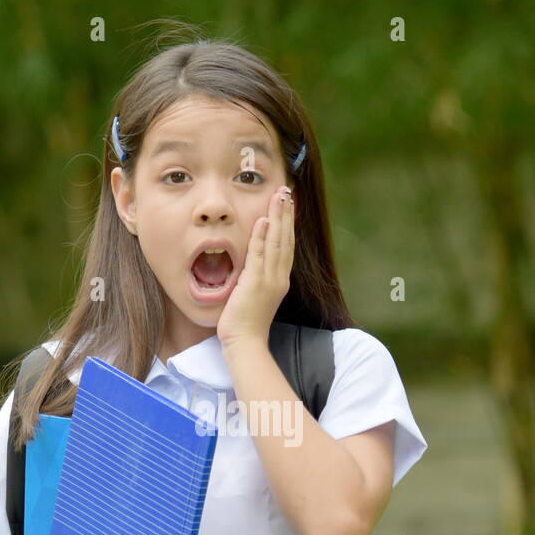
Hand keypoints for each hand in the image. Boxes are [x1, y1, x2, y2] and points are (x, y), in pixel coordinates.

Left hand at [217, 185, 294, 350]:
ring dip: (278, 217)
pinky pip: (259, 254)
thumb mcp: (255, 297)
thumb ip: (257, 279)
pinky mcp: (255, 283)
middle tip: (287, 191)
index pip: (286, 246)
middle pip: (286, 239)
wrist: (245, 343)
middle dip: (287, 214)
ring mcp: (269, 280)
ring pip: (276, 242)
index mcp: (280, 281)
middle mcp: (279, 277)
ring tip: (279, 196)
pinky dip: (261, 236)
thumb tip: (253, 267)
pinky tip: (263, 219)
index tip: (288, 205)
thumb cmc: (246, 325)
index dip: (288, 224)